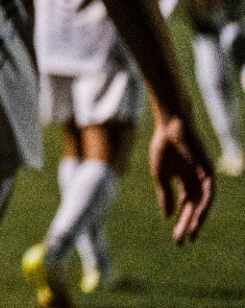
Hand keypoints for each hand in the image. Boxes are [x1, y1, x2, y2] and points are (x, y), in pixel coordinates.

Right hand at [150, 114, 214, 243]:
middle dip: (187, 224)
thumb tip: (167, 216)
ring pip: (203, 204)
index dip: (181, 220)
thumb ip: (165, 194)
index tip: (176, 238)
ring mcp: (204, 177)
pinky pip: (209, 195)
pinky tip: (197, 218)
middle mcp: (197, 181)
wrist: (170, 127)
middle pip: (194, 207)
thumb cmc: (163, 146)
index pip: (185, 204)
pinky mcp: (209, 173)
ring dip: (197, 220)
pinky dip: (204, 207)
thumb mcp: (160, 175)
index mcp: (185, 180)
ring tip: (190, 234)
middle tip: (181, 241)